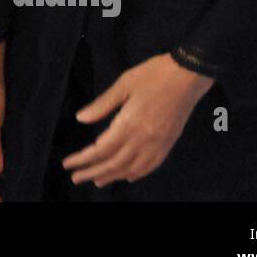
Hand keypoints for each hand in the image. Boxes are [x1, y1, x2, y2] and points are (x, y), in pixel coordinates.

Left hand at [63, 53, 213, 186]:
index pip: (101, 149)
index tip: (68, 164)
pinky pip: (151, 165)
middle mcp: (144, 140)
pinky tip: (128, 176)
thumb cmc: (154, 75)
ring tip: (97, 181)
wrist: (188, 75)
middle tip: (75, 178)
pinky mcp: (169, 143)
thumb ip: (102, 105)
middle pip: (114, 163)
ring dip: (112, 176)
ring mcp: (159, 144)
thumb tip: (80, 118)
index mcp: (130, 124)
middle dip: (93, 172)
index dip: (83, 159)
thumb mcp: (123, 84)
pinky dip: (137, 173)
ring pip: (132, 168)